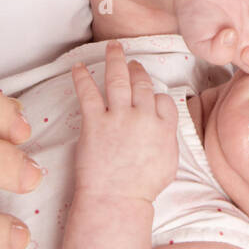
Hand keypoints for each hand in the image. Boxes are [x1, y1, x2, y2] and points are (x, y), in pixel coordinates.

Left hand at [71, 42, 178, 202]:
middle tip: (133, 62)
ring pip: (118, 79)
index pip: (163, 99)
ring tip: (114, 48)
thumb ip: (168, 138)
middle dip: (137, 69)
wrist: (117, 200)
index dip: (155, 94)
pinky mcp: (95, 122)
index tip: (149, 92)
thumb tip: (163, 127)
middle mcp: (143, 116)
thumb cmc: (142, 189)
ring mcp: (118, 117)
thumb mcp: (169, 163)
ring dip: (116, 60)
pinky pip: (88, 93)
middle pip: (142, 84)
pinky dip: (82, 77)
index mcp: (164, 127)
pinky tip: (79, 66)